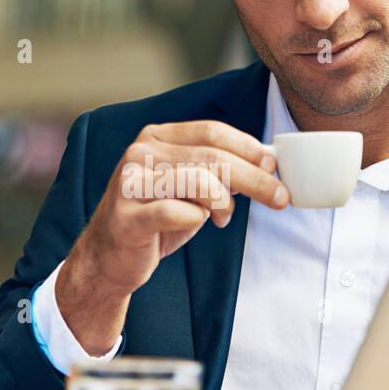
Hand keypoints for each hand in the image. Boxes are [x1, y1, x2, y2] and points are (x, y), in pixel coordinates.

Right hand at [57, 120, 286, 353]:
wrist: (109, 257)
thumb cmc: (154, 219)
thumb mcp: (188, 187)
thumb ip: (217, 171)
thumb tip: (265, 164)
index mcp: (156, 137)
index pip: (212, 132)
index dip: (249, 147)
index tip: (274, 166)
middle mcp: (141, 153)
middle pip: (212, 157)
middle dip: (255, 178)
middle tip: (279, 197)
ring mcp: (131, 183)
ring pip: (199, 181)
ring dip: (224, 202)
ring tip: (222, 218)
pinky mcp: (128, 217)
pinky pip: (177, 212)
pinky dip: (197, 219)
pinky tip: (199, 223)